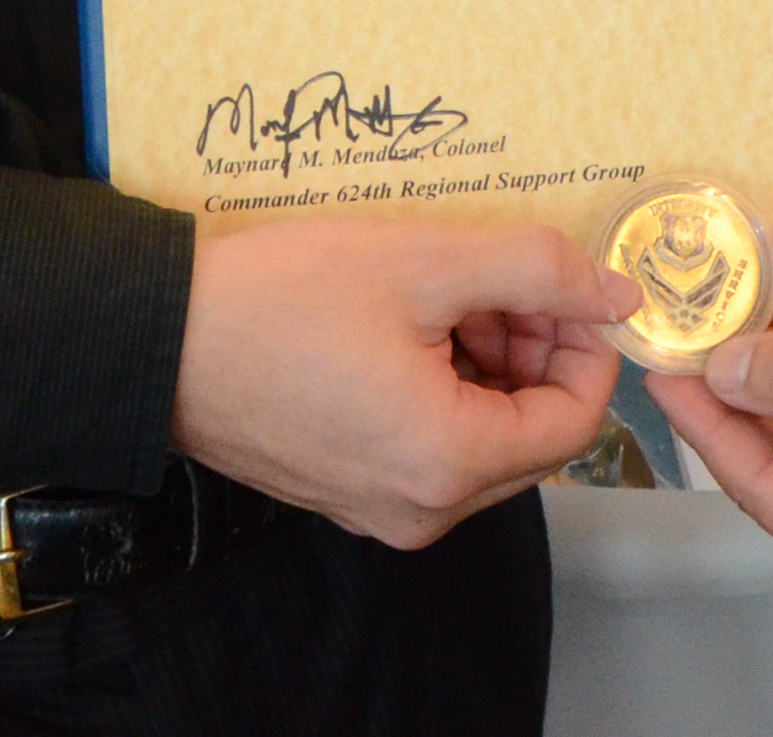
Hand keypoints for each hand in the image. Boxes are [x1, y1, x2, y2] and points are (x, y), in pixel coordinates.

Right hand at [173, 214, 627, 548]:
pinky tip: (410, 325)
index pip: (575, 421)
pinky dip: (444, 389)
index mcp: (446, 464)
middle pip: (531, 436)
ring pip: (483, 441)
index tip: (562, 284)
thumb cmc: (278, 299)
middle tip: (500, 278)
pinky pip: (432, 450)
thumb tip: (615, 293)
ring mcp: (380, 510)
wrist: (157, 340)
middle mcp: (420, 510)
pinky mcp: (348, 493)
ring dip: (490, 364)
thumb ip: (534, 270)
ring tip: (449, 292)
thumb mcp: (422, 262)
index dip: (585, 344)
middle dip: (535, 350)